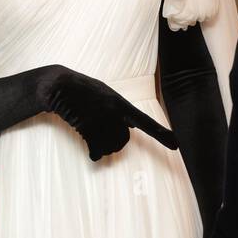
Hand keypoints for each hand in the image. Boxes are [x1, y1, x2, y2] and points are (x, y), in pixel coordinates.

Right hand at [36, 65, 178, 159]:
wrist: (60, 85)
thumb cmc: (83, 90)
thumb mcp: (105, 94)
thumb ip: (119, 109)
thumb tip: (132, 124)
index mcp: (121, 103)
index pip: (145, 121)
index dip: (161, 134)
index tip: (176, 144)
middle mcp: (114, 111)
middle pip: (123, 141)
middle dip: (114, 143)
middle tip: (100, 135)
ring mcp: (101, 118)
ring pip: (109, 146)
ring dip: (102, 148)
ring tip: (92, 136)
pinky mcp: (87, 125)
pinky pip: (96, 149)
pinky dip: (94, 153)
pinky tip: (91, 151)